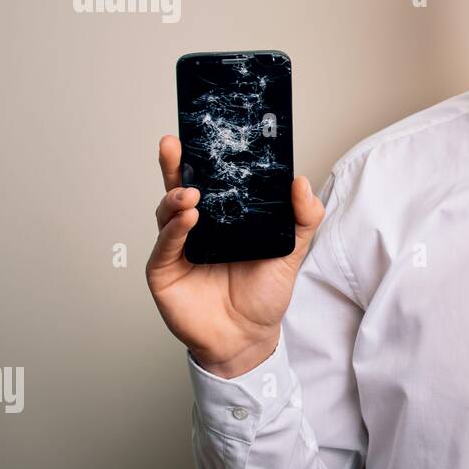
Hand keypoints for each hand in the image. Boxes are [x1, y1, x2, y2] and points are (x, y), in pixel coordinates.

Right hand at [144, 135, 325, 377]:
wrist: (250, 337)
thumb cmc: (264, 293)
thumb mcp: (291, 250)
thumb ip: (303, 216)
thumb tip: (301, 180)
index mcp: (222, 216)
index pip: (209, 179)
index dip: (201, 156)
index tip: (199, 131)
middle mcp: (195, 227)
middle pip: (178, 187)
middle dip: (173, 163)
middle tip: (173, 143)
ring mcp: (176, 247)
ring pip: (168, 213)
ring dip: (176, 197)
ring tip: (192, 193)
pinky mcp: (164, 272)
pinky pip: (165, 246)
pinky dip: (174, 231)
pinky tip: (188, 219)